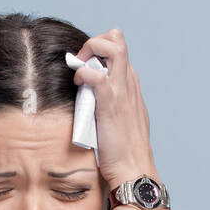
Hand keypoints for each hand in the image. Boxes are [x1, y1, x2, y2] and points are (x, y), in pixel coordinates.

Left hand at [70, 28, 160, 193]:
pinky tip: (77, 83)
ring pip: (113, 48)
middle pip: (117, 40)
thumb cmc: (123, 150)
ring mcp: (122, 91)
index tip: (84, 65)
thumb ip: (110, 102)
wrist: (132, 169)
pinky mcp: (111, 104)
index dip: (99, 49)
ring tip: (78, 69)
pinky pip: (97, 76)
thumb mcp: (120, 119)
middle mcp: (128, 83)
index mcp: (131, 85)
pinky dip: (83, 73)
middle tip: (79, 61)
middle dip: (94, 42)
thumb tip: (91, 96)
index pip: (119, 49)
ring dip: (90, 50)